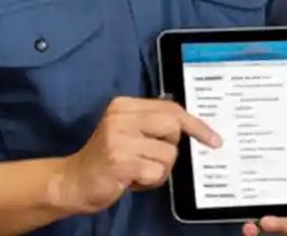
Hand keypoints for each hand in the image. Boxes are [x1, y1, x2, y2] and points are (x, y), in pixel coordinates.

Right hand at [62, 96, 220, 214]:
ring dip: (159, 169)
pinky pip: (156, 172)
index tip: (213, 139)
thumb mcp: (127, 131)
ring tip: (137, 170)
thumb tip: (192, 126)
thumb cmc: (107, 158)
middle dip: (171, 146)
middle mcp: (120, 117)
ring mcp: (118, 139)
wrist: (73, 181)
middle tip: (153, 157)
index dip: (196, 124)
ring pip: (168, 153)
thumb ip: (153, 123)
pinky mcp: (119, 162)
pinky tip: (131, 180)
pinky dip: (149, 181)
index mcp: (124, 105)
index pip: (171, 107)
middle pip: (173, 126)